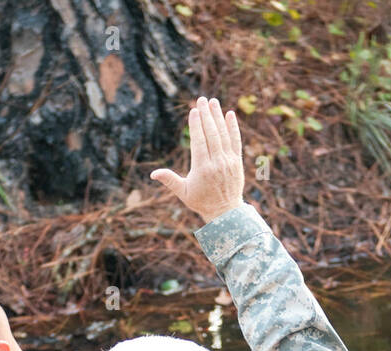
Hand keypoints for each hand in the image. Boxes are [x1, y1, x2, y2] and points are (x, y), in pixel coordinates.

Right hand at [151, 96, 244, 224]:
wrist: (226, 212)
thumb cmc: (201, 201)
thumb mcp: (183, 192)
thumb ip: (170, 180)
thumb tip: (153, 174)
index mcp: (202, 169)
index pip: (199, 142)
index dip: (196, 125)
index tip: (194, 111)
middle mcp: (216, 162)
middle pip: (211, 134)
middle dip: (206, 115)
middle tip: (202, 99)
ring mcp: (228, 161)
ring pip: (223, 135)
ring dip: (218, 116)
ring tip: (213, 101)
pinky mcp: (237, 161)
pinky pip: (236, 141)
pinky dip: (233, 127)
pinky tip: (230, 114)